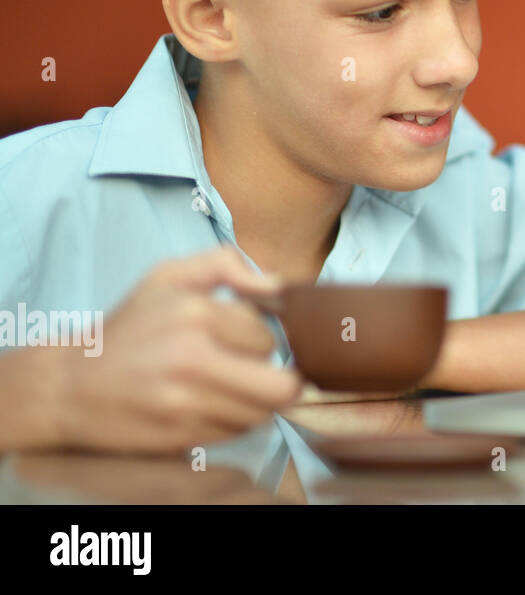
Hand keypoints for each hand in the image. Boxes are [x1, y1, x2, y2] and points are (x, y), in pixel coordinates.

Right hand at [49, 245, 302, 453]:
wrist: (67, 385)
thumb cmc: (128, 327)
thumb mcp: (168, 276)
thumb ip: (225, 264)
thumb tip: (278, 284)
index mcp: (196, 313)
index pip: (269, 339)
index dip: (260, 342)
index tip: (240, 343)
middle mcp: (192, 358)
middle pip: (280, 387)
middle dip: (276, 381)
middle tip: (255, 374)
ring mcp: (185, 402)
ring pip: (260, 414)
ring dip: (252, 404)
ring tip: (224, 389)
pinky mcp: (179, 436)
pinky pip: (234, 434)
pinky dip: (229, 423)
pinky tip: (204, 406)